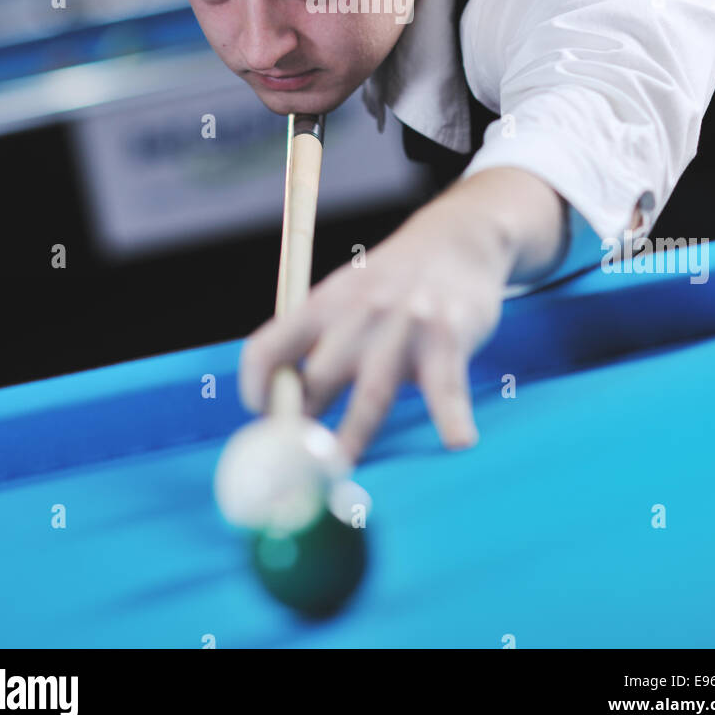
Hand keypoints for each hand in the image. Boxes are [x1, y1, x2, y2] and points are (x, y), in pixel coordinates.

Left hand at [239, 191, 515, 461]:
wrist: (457, 238)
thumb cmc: (392, 281)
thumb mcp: (345, 293)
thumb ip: (318, 342)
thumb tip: (280, 403)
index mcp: (323, 304)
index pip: (268, 347)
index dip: (256, 389)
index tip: (261, 420)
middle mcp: (358, 312)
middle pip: (318, 378)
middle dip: (302, 429)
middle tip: (296, 471)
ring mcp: (404, 325)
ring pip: (372, 394)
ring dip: (352, 439)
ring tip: (339, 476)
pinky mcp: (447, 336)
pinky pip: (446, 386)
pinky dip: (451, 417)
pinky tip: (456, 441)